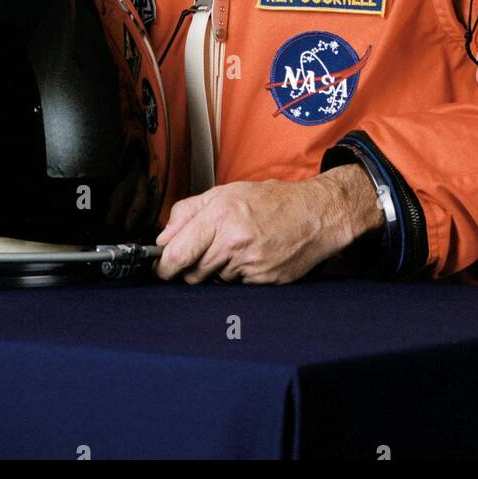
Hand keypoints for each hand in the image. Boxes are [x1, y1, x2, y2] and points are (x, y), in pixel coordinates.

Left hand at [152, 168, 377, 284]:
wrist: (315, 214)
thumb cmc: (271, 200)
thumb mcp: (225, 192)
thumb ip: (188, 212)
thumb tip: (162, 236)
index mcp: (220, 216)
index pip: (177, 253)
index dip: (163, 265)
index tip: (161, 267)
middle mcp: (234, 242)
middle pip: (192, 273)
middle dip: (191, 267)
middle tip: (204, 251)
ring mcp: (250, 264)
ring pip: (214, 280)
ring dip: (216, 270)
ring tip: (235, 248)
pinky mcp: (263, 281)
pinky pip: (236, 286)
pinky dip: (238, 275)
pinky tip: (251, 257)